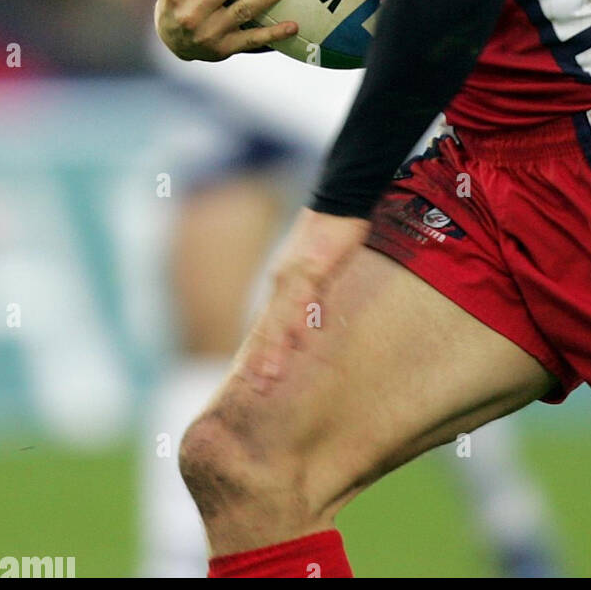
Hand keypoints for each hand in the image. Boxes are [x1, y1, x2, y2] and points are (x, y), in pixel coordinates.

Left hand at [241, 208, 371, 394]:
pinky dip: (301, 320)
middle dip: (262, 360)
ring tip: (272, 376)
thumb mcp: (320, 272)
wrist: (339, 199)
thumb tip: (317, 324)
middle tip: (259, 390)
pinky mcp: (312, 265)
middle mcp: (282, 283)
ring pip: (281, 318)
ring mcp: (294, 274)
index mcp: (283, 286)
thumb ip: (315, 298)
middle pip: (268, 328)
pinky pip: (304, 297)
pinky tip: (302, 340)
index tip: (251, 381)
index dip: (259, 353)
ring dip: (276, 348)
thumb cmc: (330, 235)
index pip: (266, 326)